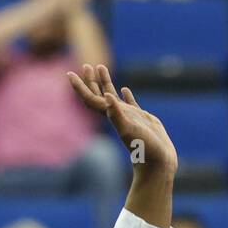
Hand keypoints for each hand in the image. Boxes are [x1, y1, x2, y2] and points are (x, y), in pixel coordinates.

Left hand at [66, 63, 176, 177]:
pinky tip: (125, 89)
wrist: (157, 163)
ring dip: (105, 83)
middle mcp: (116, 115)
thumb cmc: (144, 149)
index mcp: (110, 116)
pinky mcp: (141, 120)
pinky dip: (125, 95)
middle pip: (98, 95)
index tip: (69, 73)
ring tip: (101, 67)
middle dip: (90, 80)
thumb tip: (105, 96)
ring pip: (113, 97)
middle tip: (86, 65)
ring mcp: (128, 117)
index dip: (79, 87)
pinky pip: (130, 104)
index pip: (90, 99)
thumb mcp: (129, 129)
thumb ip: (117, 114)